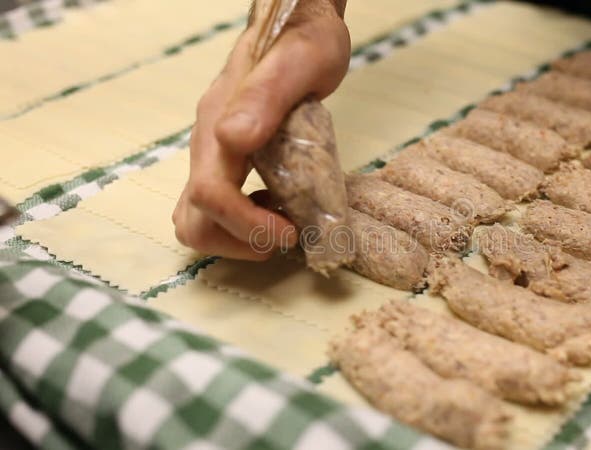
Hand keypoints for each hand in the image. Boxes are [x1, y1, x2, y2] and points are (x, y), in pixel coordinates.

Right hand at [173, 0, 350, 259]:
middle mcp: (207, 145)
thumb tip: (233, 140)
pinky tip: (275, 208)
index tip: (288, 232)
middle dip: (238, 241)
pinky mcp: (223, 160)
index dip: (246, 226)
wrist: (290, 20)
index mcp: (219, 125)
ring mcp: (211, 154)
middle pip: (193, 220)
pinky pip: (214, 208)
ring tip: (281, 225)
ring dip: (237, 238)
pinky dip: (240, 225)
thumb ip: (266, 95)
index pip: (209, 196)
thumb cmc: (301, 38)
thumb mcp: (298, 60)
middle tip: (285, 233)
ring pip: (197, 220)